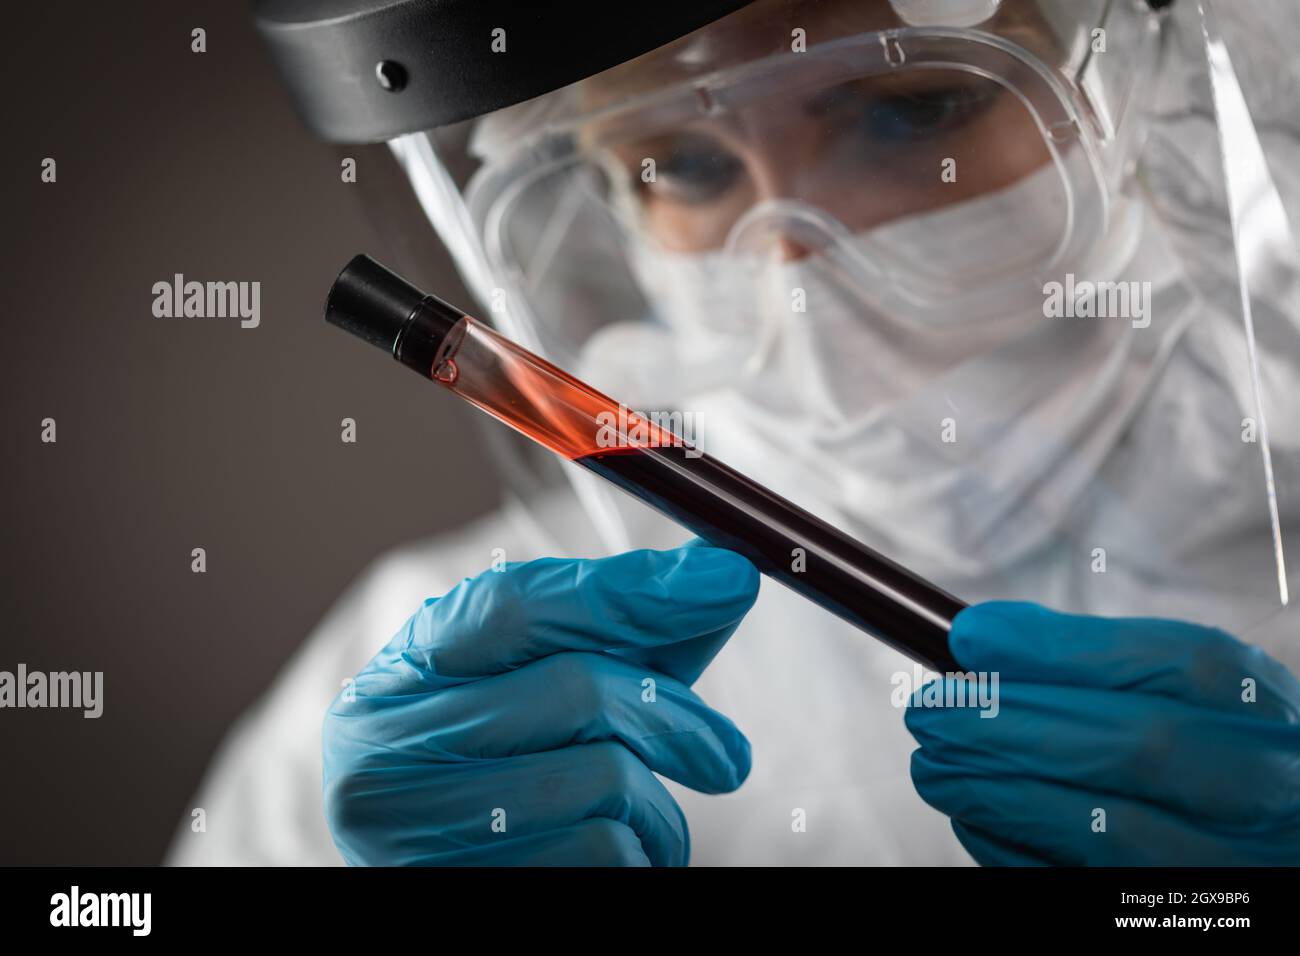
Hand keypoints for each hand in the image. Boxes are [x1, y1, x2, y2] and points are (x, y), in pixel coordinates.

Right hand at [323, 544, 757, 865]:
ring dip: (659, 805)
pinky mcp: (464, 892)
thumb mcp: (533, 686)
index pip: (515, 604)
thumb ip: (621, 635)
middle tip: (728, 753)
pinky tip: (626, 853)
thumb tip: (721, 576)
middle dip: (674, 713)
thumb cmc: (492, 769)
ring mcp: (415, 832)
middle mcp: (387, 749)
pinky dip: (642, 852)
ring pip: (603, 781)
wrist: (429, 868)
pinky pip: (603, 855)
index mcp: (403, 673)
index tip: (728, 580)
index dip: (631, 588)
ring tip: (655, 819)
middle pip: (575, 689)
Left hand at [906, 601, 1299, 864]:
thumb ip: (1097, 666)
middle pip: (1140, 745)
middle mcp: (1275, 794)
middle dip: (1013, 721)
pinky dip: (1013, 848)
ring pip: (1108, 831)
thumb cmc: (1210, 759)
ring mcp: (1237, 869)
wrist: (1265, 837)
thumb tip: (980, 640)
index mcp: (1272, 718)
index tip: (971, 637)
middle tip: (932, 709)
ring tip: (934, 763)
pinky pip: (1080, 886)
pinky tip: (974, 816)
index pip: (1180, 664)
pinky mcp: (1175, 919)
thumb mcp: (1187, 700)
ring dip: (996, 789)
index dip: (1062, 649)